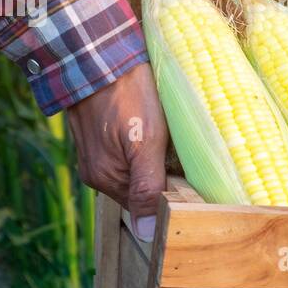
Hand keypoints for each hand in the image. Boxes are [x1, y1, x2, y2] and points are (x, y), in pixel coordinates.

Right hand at [65, 62, 167, 239]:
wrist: (95, 53)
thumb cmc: (127, 95)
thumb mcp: (146, 142)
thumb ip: (148, 187)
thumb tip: (147, 234)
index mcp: (106, 179)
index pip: (147, 206)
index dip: (172, 194)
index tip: (193, 177)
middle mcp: (96, 175)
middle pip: (141, 190)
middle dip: (164, 178)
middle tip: (184, 153)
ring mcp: (94, 157)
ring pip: (135, 173)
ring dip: (154, 162)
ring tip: (169, 139)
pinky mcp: (97, 140)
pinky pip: (125, 156)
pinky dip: (141, 149)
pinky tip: (153, 130)